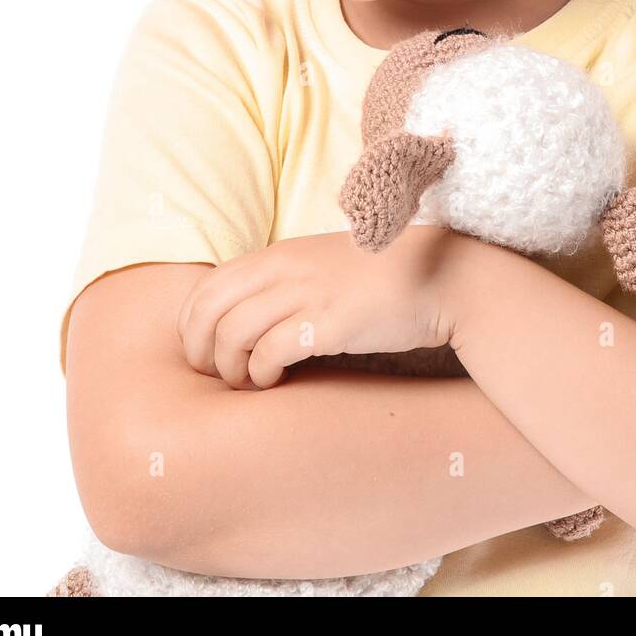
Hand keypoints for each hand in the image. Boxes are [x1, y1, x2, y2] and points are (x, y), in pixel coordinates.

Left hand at [176, 225, 463, 389]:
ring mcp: (307, 294)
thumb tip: (244, 317)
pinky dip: (261, 373)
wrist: (441, 276)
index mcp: (280, 253)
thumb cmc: (382, 278)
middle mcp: (286, 268)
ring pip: (232, 333)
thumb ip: (284, 282)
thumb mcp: (323, 266)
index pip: (209, 285)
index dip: (194, 324)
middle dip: (199, 349)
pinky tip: (276, 380)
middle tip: (215, 375)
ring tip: (248, 382)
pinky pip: (269, 352)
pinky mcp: (329, 323)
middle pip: (209, 309)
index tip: (204, 351)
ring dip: (230, 368)